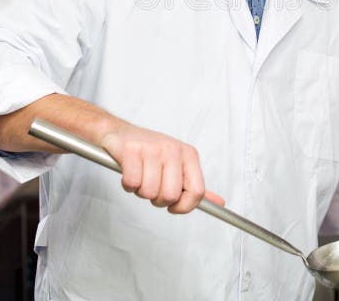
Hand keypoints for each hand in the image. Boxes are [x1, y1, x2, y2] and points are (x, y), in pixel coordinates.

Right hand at [100, 125, 224, 213]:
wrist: (120, 133)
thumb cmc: (150, 152)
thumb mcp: (178, 165)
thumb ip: (195, 186)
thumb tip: (218, 202)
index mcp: (189, 155)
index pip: (197, 191)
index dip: (184, 206)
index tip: (173, 206)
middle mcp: (173, 149)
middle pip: (170, 195)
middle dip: (157, 200)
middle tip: (152, 188)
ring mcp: (152, 148)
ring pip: (149, 192)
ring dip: (141, 191)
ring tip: (140, 177)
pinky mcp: (131, 150)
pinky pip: (131, 183)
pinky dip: (128, 185)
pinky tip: (129, 173)